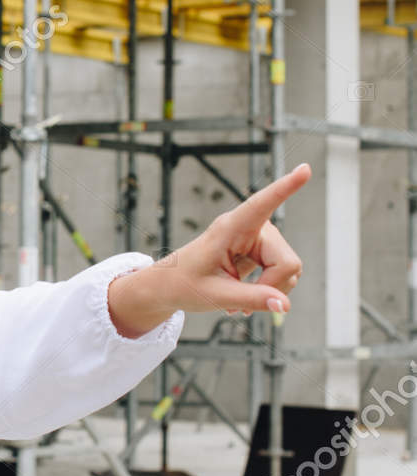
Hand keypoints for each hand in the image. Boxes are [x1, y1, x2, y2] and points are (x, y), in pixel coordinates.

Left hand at [107, 164, 309, 334]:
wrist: (170, 286)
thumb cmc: (184, 283)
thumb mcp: (215, 295)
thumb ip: (251, 299)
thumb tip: (284, 306)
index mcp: (230, 228)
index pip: (262, 204)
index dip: (286, 188)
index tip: (305, 169)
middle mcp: (250, 227)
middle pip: (287, 260)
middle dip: (273, 286)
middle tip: (243, 305)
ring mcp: (258, 238)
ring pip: (289, 269)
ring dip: (271, 290)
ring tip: (240, 301)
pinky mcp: (261, 250)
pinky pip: (283, 273)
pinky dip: (269, 290)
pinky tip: (245, 297)